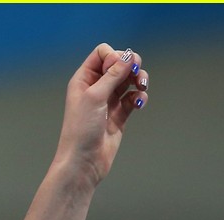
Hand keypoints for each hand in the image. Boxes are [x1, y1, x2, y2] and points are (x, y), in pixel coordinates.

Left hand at [54, 44, 148, 186]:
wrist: (84, 161)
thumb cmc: (81, 129)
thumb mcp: (95, 97)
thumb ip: (112, 75)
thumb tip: (128, 56)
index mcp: (84, 80)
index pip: (102, 53)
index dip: (114, 56)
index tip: (118, 69)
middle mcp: (95, 88)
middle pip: (119, 64)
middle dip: (131, 66)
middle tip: (137, 75)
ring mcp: (108, 101)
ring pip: (129, 80)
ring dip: (139, 80)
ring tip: (142, 87)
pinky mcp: (119, 115)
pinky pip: (133, 98)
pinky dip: (139, 97)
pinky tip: (138, 103)